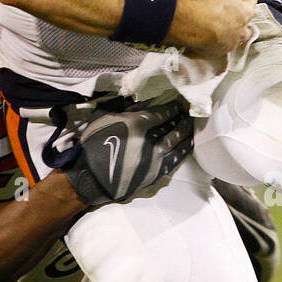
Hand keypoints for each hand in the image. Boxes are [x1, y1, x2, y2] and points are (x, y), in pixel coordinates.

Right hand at [61, 98, 194, 205]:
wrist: (90, 177)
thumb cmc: (93, 145)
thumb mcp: (105, 120)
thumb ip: (126, 112)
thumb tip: (141, 106)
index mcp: (136, 125)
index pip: (161, 113)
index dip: (171, 108)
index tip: (178, 104)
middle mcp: (149, 141)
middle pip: (172, 127)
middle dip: (181, 119)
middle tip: (188, 113)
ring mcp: (154, 159)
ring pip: (176, 143)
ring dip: (185, 133)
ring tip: (190, 127)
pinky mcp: (155, 173)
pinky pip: (174, 160)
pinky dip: (182, 151)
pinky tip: (188, 145)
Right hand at [185, 0, 254, 58]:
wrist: (199, 27)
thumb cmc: (214, 4)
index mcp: (244, 13)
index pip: (251, 1)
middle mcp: (240, 31)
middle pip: (245, 26)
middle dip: (240, 19)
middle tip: (230, 10)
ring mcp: (228, 43)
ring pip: (232, 39)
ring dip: (227, 33)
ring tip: (216, 27)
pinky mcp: (214, 52)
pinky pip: (213, 48)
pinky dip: (210, 44)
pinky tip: (202, 39)